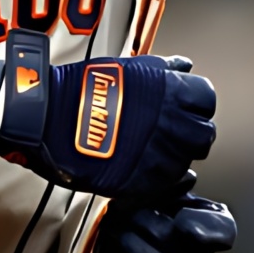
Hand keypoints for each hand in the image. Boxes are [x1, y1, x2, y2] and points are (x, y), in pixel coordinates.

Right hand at [0, 31, 215, 199]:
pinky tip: (134, 167)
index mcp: (173, 92)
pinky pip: (163, 185)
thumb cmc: (81, 87)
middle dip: (189, 135)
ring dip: (171, 158)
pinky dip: (153, 179)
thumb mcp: (128, 67)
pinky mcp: (143, 182)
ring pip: (185, 163)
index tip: (180, 110)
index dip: (194, 106)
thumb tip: (185, 67)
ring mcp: (160, 156)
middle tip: (166, 135)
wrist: (46, 116)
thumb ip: (163, 69)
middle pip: (204, 135)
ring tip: (145, 152)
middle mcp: (174, 124)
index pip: (207, 101)